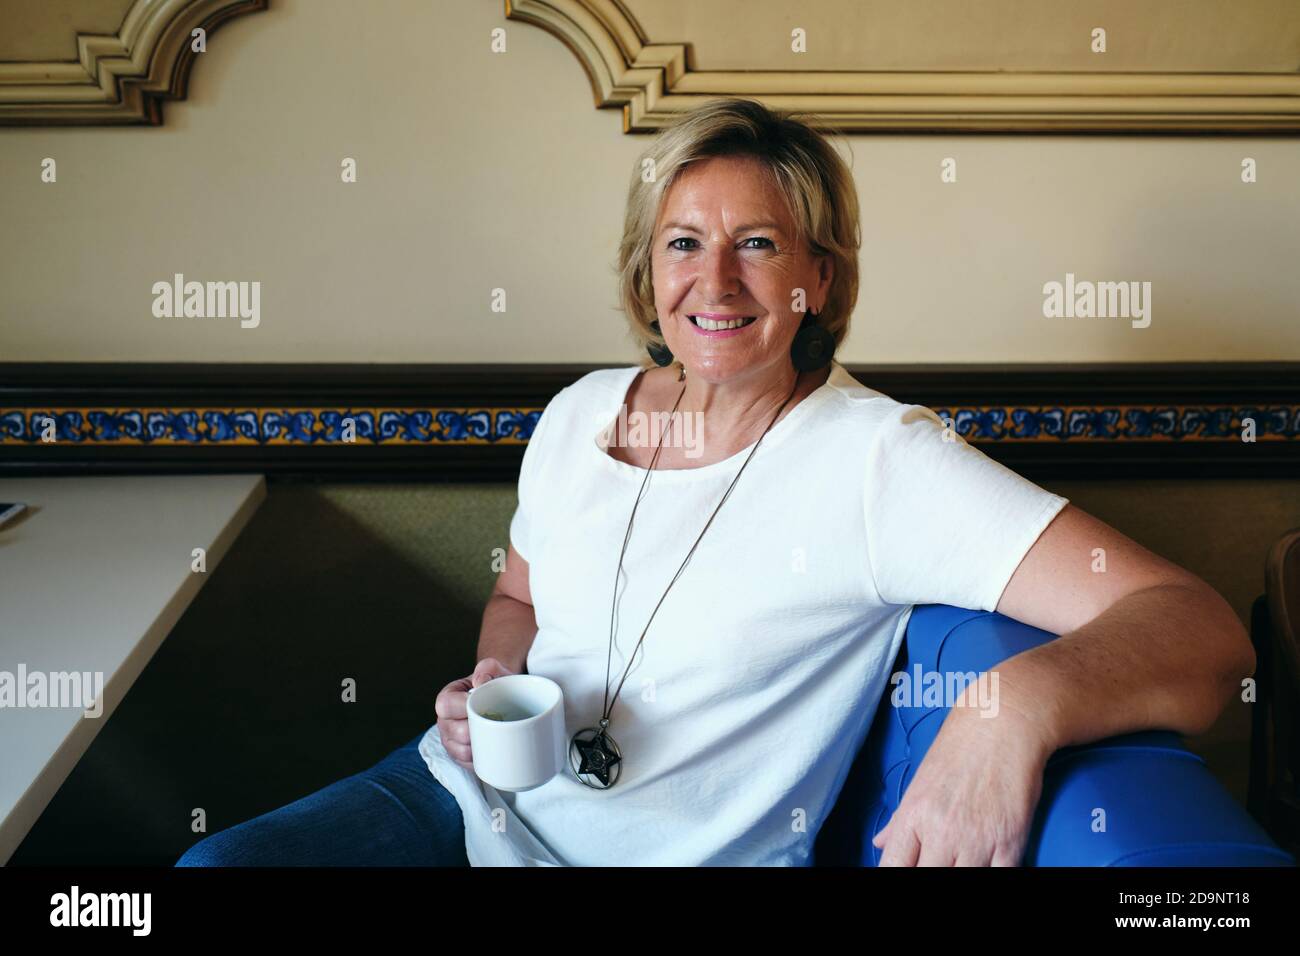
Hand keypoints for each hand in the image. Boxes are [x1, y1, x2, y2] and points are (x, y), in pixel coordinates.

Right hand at [434, 657, 515, 771]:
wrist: (502, 699)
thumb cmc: (495, 685)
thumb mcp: (494, 671)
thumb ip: (488, 668)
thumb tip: (481, 681)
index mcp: (448, 698)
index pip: (445, 705)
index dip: (463, 707)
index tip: (483, 705)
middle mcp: (445, 721)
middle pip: (455, 732)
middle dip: (477, 729)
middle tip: (497, 723)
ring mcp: (452, 741)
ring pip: (463, 752)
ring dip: (482, 746)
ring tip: (498, 736)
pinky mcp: (462, 758)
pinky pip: (470, 765)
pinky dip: (484, 760)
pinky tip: (494, 751)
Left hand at [871, 701, 1053, 865]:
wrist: (1002, 723)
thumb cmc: (961, 747)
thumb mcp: (921, 781)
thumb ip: (900, 819)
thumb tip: (880, 842)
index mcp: (913, 815)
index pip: (893, 866)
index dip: (896, 875)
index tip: (906, 870)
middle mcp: (941, 830)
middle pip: (926, 877)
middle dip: (929, 873)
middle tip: (938, 862)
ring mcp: (976, 838)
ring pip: (962, 880)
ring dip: (961, 873)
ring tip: (961, 861)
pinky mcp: (1010, 840)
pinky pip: (1000, 876)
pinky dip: (993, 872)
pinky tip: (989, 863)